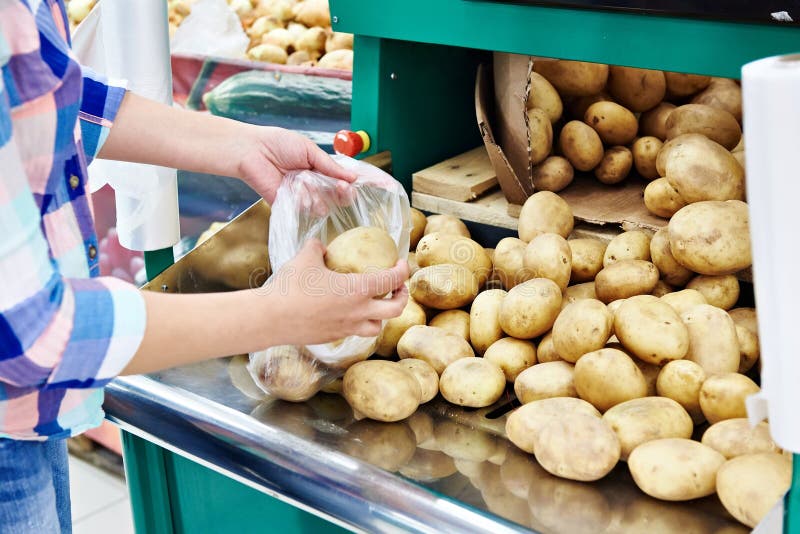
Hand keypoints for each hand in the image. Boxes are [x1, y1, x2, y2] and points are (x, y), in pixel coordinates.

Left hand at [236, 126, 356, 202]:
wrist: (252, 152)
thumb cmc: (278, 144)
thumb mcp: (309, 150)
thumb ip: (330, 166)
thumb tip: (352, 177)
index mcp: (323, 169)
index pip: (349, 178)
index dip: (368, 182)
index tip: (387, 186)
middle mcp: (317, 185)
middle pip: (342, 197)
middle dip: (344, 192)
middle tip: (341, 186)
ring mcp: (305, 197)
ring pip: (326, 205)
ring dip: (320, 194)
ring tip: (305, 181)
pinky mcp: (292, 206)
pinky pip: (308, 209)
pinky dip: (305, 198)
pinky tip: (296, 188)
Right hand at [259, 239, 409, 345]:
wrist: (271, 318)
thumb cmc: (290, 286)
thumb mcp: (305, 257)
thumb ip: (317, 248)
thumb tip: (320, 244)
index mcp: (358, 289)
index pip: (392, 280)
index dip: (402, 271)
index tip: (401, 264)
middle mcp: (358, 311)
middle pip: (395, 310)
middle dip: (402, 298)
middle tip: (397, 288)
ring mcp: (346, 327)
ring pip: (377, 327)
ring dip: (381, 316)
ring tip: (374, 305)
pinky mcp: (333, 337)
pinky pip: (354, 332)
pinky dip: (358, 323)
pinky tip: (347, 314)